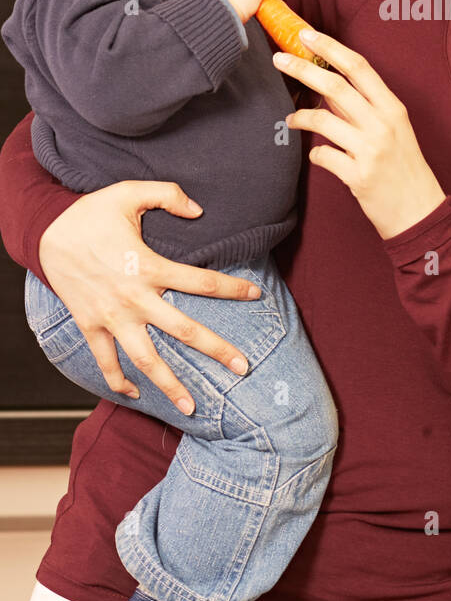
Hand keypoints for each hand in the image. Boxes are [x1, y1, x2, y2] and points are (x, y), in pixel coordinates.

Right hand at [37, 180, 261, 412]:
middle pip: (184, 331)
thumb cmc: (90, 212)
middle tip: (244, 368)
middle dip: (217, 350)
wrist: (44, 233)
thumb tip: (199, 210)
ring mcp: (111, 317)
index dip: (232, 289)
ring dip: (170, 385)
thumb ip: (169, 196)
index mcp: (149, 267)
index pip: (201, 283)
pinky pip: (105, 362)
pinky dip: (118, 381)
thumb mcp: (129, 192)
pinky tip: (135, 394)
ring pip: (146, 359)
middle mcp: (134, 298)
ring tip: (192, 408)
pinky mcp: (90, 326)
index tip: (256, 294)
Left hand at [274, 29, 446, 240]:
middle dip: (303, 68)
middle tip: (279, 59)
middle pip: (335, 86)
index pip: (359, 67)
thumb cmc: (404, 168)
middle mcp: (383, 124)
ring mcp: (371, 150)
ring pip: (323, 119)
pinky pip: (323, 155)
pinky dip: (315, 153)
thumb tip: (328, 88)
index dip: (330, 47)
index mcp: (393, 108)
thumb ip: (363, 109)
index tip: (307, 35)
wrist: (420, 213)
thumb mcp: (393, 131)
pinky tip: (316, 155)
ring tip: (291, 118)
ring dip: (300, 116)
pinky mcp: (358, 176)